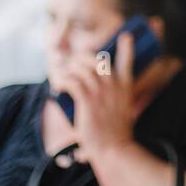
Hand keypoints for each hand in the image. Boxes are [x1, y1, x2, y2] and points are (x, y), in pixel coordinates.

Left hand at [51, 32, 138, 159]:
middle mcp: (114, 86)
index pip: (128, 61)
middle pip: (96, 60)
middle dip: (81, 58)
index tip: (126, 37)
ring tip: (61, 75)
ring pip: (81, 69)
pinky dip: (62, 81)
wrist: (113, 148)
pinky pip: (71, 82)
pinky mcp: (87, 100)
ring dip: (68, 70)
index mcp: (125, 87)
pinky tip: (58, 86)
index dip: (126, 47)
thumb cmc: (116, 133)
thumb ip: (114, 99)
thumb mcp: (123, 111)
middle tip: (72, 62)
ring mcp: (101, 92)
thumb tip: (98, 92)